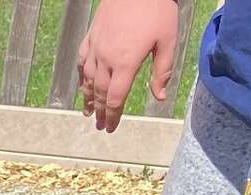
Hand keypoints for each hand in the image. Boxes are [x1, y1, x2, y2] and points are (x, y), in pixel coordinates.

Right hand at [78, 0, 178, 132]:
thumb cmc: (156, 10)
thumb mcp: (168, 41)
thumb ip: (162, 71)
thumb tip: (160, 97)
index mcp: (126, 63)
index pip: (116, 98)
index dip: (113, 116)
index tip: (111, 128)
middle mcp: (106, 60)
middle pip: (100, 93)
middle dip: (100, 112)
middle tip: (100, 126)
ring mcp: (95, 49)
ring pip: (88, 80)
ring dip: (88, 99)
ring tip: (88, 112)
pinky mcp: (91, 38)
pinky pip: (82, 62)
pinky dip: (82, 77)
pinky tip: (84, 84)